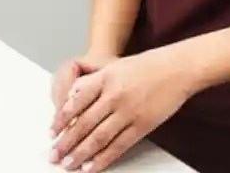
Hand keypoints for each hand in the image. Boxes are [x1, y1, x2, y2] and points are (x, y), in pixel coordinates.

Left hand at [49, 48, 193, 172]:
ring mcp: (128, 111)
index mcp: (105, 78)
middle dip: (65, 142)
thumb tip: (71, 101)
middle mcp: (114, 95)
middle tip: (53, 155)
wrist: (178, 68)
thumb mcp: (114, 67)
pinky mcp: (142, 125)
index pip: (75, 102)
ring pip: (98, 138)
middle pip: (83, 123)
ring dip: (80, 154)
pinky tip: (91, 167)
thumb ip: (93, 82)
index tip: (51, 132)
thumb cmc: (147, 66)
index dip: (61, 119)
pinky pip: (119, 146)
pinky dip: (103, 159)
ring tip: (67, 164)